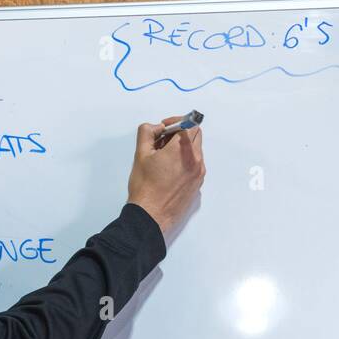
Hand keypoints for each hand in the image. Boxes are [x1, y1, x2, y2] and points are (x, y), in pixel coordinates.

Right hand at [126, 117, 204, 236]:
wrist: (150, 217)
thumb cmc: (145, 188)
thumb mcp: (140, 155)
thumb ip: (147, 133)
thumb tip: (155, 127)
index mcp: (183, 149)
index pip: (189, 123)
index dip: (176, 121)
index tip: (164, 128)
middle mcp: (196, 160)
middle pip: (195, 135)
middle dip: (181, 133)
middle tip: (163, 142)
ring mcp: (199, 174)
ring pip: (196, 151)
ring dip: (183, 148)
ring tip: (164, 159)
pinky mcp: (197, 186)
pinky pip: (195, 167)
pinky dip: (186, 163)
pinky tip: (169, 173)